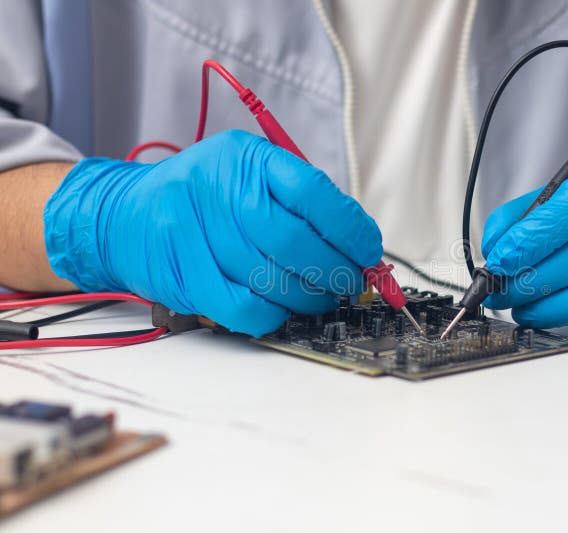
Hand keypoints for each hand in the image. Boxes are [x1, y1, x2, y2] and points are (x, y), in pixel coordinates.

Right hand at [44, 130, 381, 336]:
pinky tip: (283, 308)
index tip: (369, 251)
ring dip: (309, 297)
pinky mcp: (181, 275)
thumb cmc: (204, 197)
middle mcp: (217, 190)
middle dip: (336, 271)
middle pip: (295, 242)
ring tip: (322, 297)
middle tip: (350, 282)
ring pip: (272, 280)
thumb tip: (358, 246)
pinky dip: (274, 315)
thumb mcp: (248, 175)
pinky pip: (243, 308)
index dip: (351, 229)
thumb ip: (300, 203)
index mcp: (246, 159)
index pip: (314, 193)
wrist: (126, 215)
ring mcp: (194, 233)